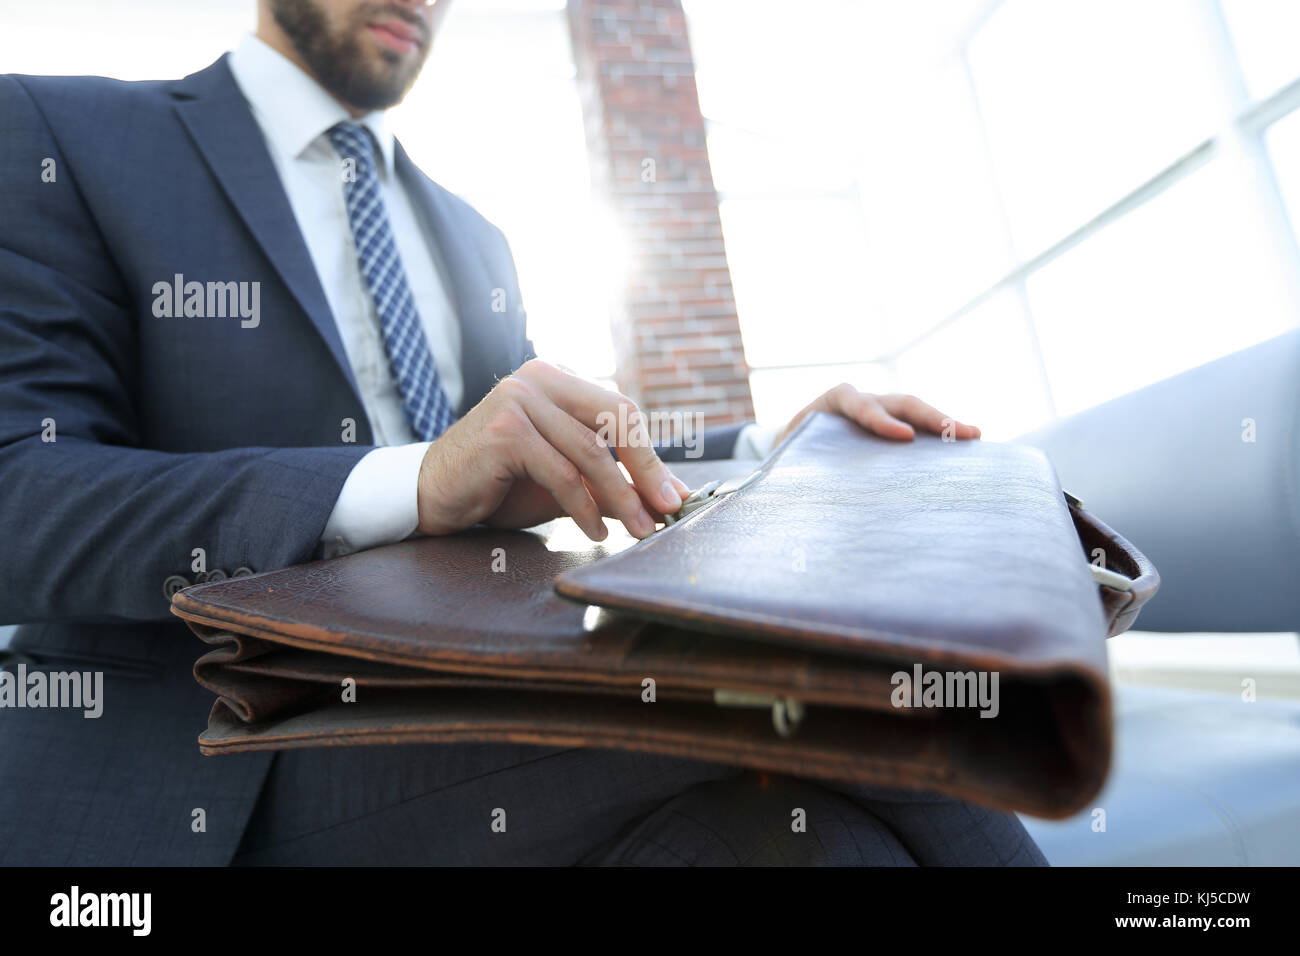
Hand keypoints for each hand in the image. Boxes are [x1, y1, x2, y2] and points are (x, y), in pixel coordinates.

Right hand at [416, 359, 689, 541]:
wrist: (435, 494)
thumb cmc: (501, 485)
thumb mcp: (566, 482)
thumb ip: (610, 483)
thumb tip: (665, 499)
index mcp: (558, 380)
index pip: (620, 410)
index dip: (650, 454)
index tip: (672, 495)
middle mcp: (540, 378)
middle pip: (615, 417)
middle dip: (645, 469)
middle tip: (666, 509)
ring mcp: (519, 399)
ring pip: (591, 451)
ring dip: (621, 497)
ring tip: (638, 530)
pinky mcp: (505, 430)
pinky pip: (561, 473)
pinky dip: (584, 507)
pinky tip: (595, 531)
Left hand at [774, 383, 980, 446]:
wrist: (796, 437)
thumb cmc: (794, 447)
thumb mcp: (790, 450)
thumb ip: (795, 456)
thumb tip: (792, 485)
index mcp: (836, 401)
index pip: (860, 405)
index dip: (881, 419)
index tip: (904, 437)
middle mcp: (866, 400)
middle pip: (902, 403)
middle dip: (932, 417)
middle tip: (962, 433)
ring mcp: (884, 410)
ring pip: (917, 412)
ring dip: (946, 424)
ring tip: (974, 436)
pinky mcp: (894, 423)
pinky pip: (919, 427)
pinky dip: (941, 436)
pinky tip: (966, 448)